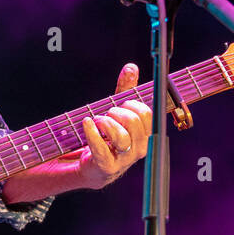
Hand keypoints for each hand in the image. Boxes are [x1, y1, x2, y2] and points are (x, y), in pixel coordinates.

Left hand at [77, 63, 153, 189]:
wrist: (92, 165)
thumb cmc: (107, 135)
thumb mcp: (117, 110)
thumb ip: (125, 89)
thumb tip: (131, 67)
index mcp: (147, 134)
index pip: (146, 113)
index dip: (130, 104)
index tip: (120, 105)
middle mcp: (140, 148)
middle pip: (133, 122)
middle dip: (115, 112)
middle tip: (106, 114)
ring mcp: (125, 160)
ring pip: (120, 136)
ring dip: (104, 122)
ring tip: (97, 122)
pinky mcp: (107, 167)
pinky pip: (101, 147)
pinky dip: (91, 132)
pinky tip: (87, 122)